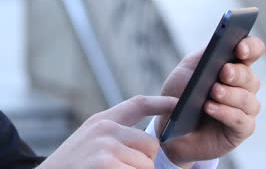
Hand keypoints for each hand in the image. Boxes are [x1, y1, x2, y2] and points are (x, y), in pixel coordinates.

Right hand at [39, 96, 176, 168]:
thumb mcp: (87, 145)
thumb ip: (114, 138)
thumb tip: (150, 144)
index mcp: (100, 121)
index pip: (137, 104)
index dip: (160, 102)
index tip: (178, 103)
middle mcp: (104, 129)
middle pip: (150, 144)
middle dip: (145, 163)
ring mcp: (105, 146)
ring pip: (147, 165)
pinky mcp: (106, 163)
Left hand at [154, 36, 265, 165]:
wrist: (170, 126)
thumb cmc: (180, 95)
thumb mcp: (185, 72)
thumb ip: (200, 59)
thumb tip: (214, 52)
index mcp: (232, 65)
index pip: (252, 50)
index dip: (251, 47)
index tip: (240, 48)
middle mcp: (243, 86)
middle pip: (250, 77)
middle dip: (237, 73)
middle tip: (223, 72)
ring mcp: (244, 109)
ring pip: (247, 100)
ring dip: (230, 94)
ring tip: (213, 91)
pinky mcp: (241, 129)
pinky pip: (241, 121)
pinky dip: (226, 113)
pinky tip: (210, 108)